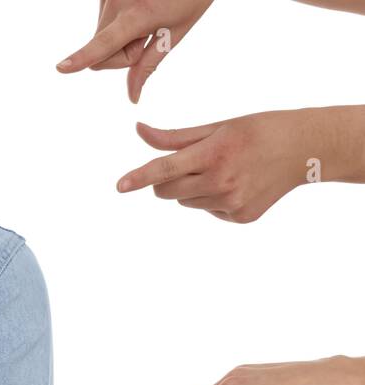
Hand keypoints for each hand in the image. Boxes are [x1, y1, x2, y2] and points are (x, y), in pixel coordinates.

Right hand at [57, 0, 214, 101]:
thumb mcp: (174, 33)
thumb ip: (147, 65)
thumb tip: (132, 98)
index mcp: (138, 15)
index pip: (105, 44)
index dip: (82, 58)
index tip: (61, 68)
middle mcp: (117, 1)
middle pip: (101, 50)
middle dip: (121, 51)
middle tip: (148, 34)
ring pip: (101, 34)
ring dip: (119, 34)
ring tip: (146, 14)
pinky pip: (103, 18)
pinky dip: (117, 19)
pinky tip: (137, 5)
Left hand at [117, 112, 326, 222]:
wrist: (304, 149)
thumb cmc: (257, 130)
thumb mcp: (218, 126)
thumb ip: (174, 137)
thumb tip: (138, 130)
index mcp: (214, 154)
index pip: (166, 169)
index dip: (140, 177)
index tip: (119, 186)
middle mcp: (221, 182)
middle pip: (166, 191)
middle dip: (165, 180)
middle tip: (191, 163)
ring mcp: (231, 203)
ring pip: (185, 201)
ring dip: (192, 188)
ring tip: (224, 169)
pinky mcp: (239, 217)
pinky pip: (206, 210)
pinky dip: (212, 199)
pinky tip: (237, 183)